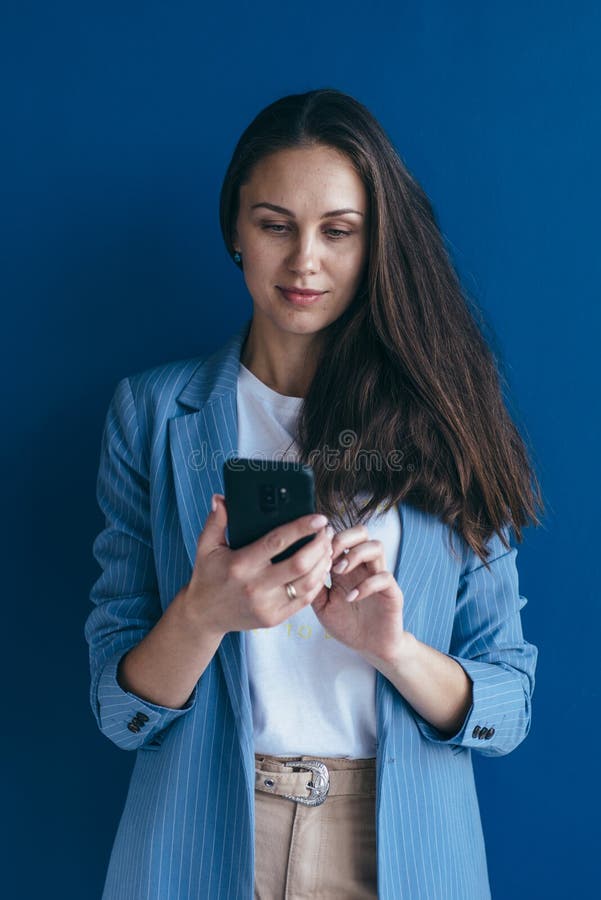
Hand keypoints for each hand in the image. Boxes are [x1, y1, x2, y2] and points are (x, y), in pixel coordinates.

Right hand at [182, 495, 332, 636]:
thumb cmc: (208, 576)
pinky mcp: (274, 618)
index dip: (301, 528)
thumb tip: (221, 498)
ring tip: (327, 547)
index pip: (277, 542)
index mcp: (240, 564)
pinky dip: (318, 582)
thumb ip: (216, 521)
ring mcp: (266, 605)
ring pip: (307, 583)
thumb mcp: (206, 547)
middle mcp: (255, 586)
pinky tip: (321, 568)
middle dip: (319, 545)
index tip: (318, 518)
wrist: (204, 616)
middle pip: (299, 564)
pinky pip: (304, 600)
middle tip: (326, 531)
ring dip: (323, 563)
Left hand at [311, 523, 406, 666]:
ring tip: (338, 572)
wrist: (369, 647)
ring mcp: (379, 577)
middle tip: (329, 555)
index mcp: (346, 566)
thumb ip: (313, 586)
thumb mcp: (322, 605)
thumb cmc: (346, 624)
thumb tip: (298, 567)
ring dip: (355, 554)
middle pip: (362, 532)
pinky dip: (367, 584)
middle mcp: (364, 567)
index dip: (328, 538)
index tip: (314, 551)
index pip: (342, 536)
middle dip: (344, 537)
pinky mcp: (392, 592)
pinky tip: (352, 597)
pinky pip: (384, 577)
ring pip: (376, 546)